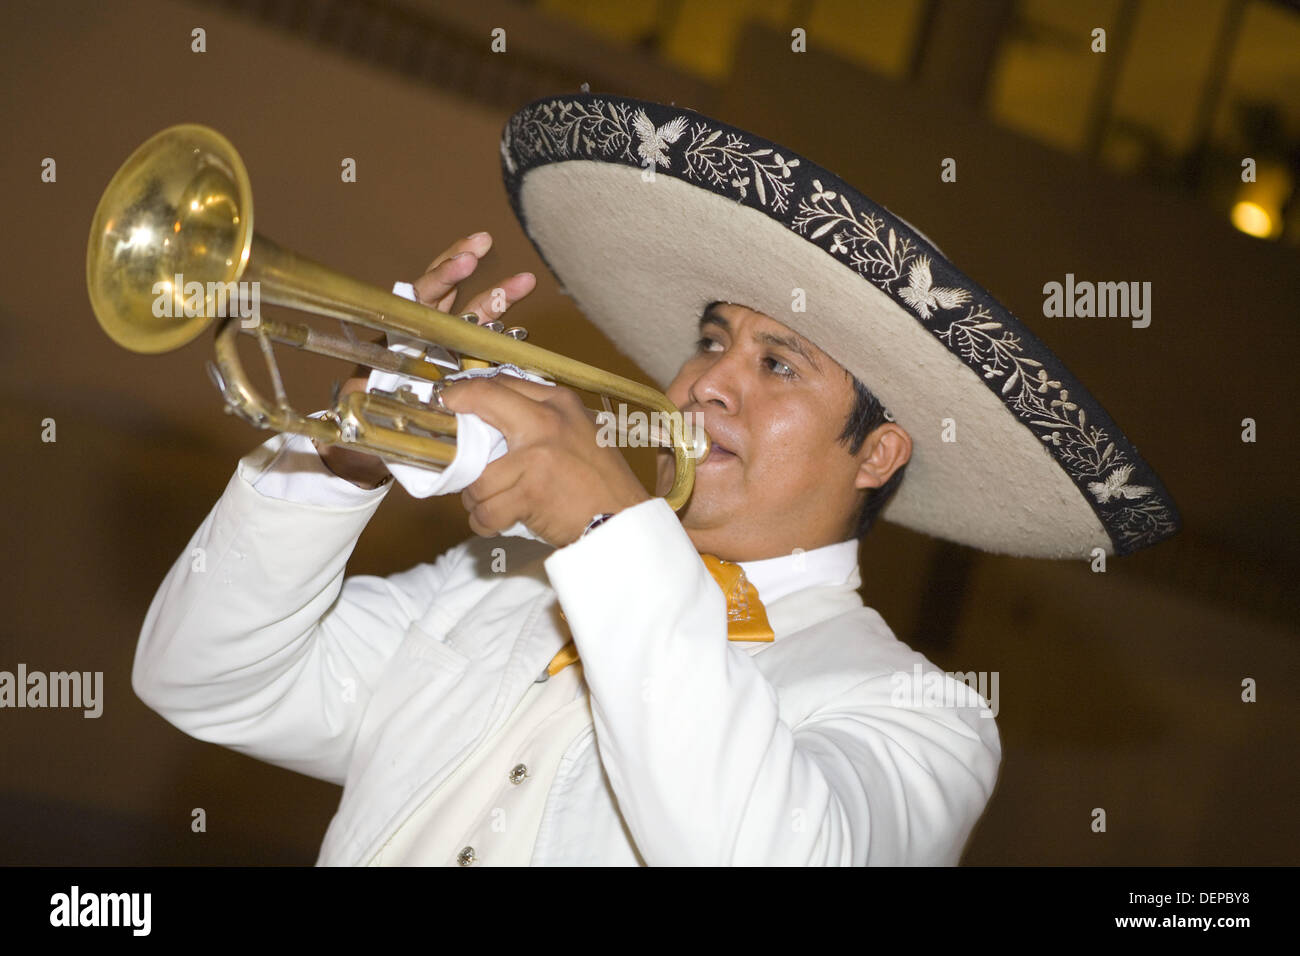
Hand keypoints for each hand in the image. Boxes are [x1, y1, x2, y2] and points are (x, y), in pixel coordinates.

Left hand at [314, 231, 536, 487]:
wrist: (368, 457)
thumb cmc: (359, 432)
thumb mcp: (355, 413)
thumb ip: (359, 397)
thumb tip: (360, 388)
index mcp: (396, 339)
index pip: (419, 299)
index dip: (440, 279)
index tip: (463, 263)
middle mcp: (420, 339)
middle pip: (444, 293)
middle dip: (464, 264)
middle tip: (485, 243)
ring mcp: (442, 353)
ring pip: (470, 315)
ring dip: (497, 296)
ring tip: (525, 280)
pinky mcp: (459, 372)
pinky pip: (482, 347)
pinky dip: (502, 337)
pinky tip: (522, 330)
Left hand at [442, 376, 652, 546]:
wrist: (624, 522)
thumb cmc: (601, 484)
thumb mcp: (580, 433)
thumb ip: (542, 420)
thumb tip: (492, 418)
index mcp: (559, 403)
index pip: (501, 383)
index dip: (466, 392)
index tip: (449, 401)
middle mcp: (548, 421)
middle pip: (482, 403)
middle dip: (458, 423)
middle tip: (449, 444)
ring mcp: (537, 456)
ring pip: (478, 475)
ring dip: (478, 497)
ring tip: (495, 504)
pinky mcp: (530, 492)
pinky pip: (485, 509)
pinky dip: (484, 522)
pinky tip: (497, 522)